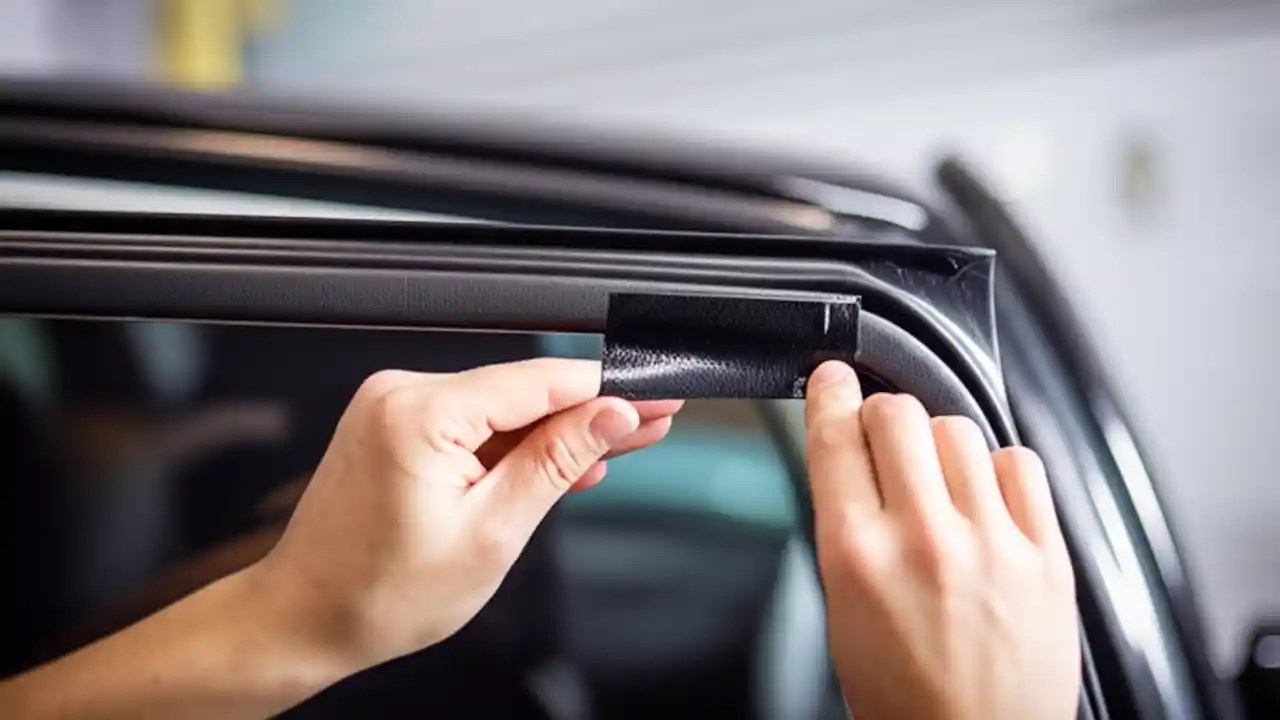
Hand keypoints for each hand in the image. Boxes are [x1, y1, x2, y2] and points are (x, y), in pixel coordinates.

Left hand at [246, 358, 681, 675]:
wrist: (304, 620)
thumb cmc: (380, 594)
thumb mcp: (493, 532)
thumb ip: (556, 462)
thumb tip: (610, 415)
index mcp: (420, 415)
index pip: (539, 381)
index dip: (607, 388)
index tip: (654, 394)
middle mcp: (400, 395)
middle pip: (522, 391)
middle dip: (589, 411)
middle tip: (649, 423)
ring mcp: (393, 407)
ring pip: (501, 409)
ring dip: (556, 432)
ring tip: (617, 448)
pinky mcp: (393, 425)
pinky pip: (471, 424)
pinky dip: (513, 446)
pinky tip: (560, 462)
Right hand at [804, 361, 1078, 719]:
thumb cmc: (902, 696)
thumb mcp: (840, 609)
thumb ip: (844, 526)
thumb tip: (851, 457)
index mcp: (856, 555)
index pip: (836, 435)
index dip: (830, 392)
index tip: (833, 379)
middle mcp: (924, 540)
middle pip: (899, 413)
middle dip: (883, 415)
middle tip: (885, 437)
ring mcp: (991, 544)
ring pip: (960, 429)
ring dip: (940, 443)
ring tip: (939, 481)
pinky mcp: (1045, 556)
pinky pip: (1021, 463)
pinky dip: (998, 468)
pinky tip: (987, 497)